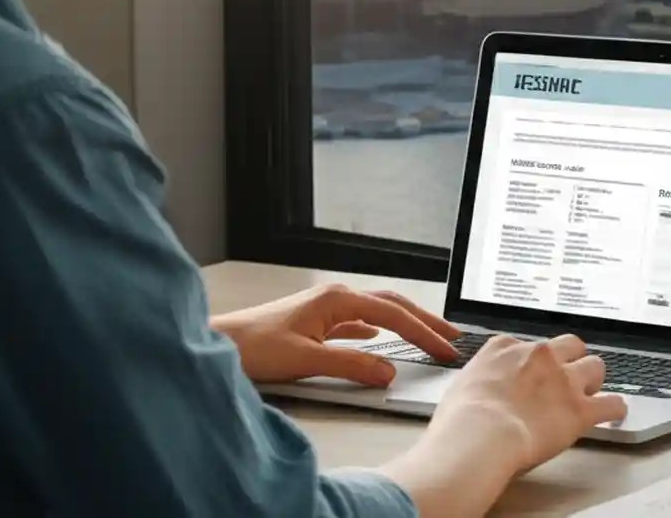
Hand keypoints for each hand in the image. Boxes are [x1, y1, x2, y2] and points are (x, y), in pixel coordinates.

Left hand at [210, 284, 459, 385]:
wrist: (218, 343)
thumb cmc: (253, 346)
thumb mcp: (307, 361)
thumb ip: (351, 366)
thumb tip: (388, 372)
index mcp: (338, 300)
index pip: (393, 316)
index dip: (423, 334)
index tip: (445, 350)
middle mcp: (335, 297)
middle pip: (393, 304)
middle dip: (425, 321)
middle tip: (452, 338)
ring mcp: (326, 307)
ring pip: (378, 311)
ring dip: (405, 323)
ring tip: (428, 336)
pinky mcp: (316, 320)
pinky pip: (359, 320)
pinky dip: (380, 328)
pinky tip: (380, 338)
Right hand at [435, 334, 627, 471]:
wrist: (478, 435)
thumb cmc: (460, 419)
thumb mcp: (460, 386)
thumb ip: (479, 382)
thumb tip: (478, 395)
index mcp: (505, 348)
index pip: (527, 345)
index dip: (532, 363)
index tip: (530, 375)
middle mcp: (539, 356)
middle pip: (569, 346)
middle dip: (571, 360)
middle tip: (566, 380)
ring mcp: (563, 380)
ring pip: (595, 367)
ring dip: (592, 381)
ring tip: (588, 396)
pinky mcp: (581, 409)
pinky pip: (612, 403)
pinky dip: (614, 409)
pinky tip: (612, 414)